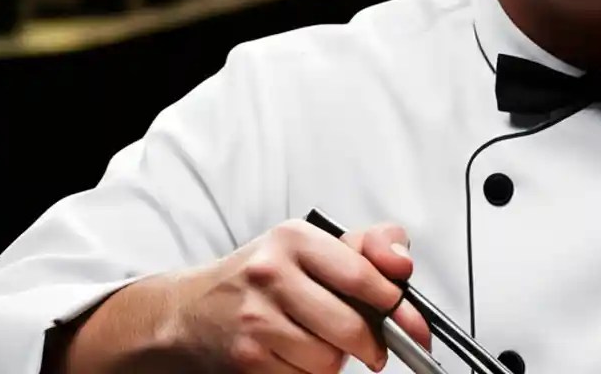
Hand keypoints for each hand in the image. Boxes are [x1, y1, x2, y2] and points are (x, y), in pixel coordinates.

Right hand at [171, 219, 430, 372]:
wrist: (188, 312)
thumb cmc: (261, 279)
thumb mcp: (310, 247)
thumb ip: (366, 247)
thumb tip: (402, 263)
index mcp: (294, 239)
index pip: (363, 276)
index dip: (397, 305)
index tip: (412, 322)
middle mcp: (271, 274)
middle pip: (352, 327)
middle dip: (373, 344)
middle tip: (374, 346)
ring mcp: (255, 319)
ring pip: (330, 360)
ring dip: (335, 360)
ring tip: (317, 341)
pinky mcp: (246, 359)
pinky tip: (293, 355)